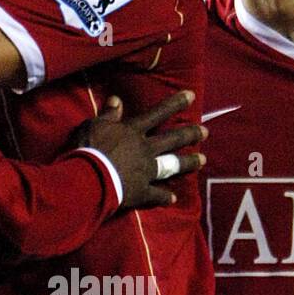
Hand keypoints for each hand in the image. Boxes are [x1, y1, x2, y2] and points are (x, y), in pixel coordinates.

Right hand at [73, 90, 205, 209]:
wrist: (89, 178)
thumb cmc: (88, 148)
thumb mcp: (94, 125)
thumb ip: (108, 114)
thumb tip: (117, 99)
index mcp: (134, 131)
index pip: (158, 113)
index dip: (175, 103)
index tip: (192, 96)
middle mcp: (145, 149)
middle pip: (172, 139)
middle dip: (190, 134)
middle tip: (205, 132)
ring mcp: (146, 171)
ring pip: (171, 165)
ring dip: (188, 162)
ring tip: (203, 160)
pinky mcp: (141, 191)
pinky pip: (156, 195)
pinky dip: (165, 197)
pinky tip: (173, 199)